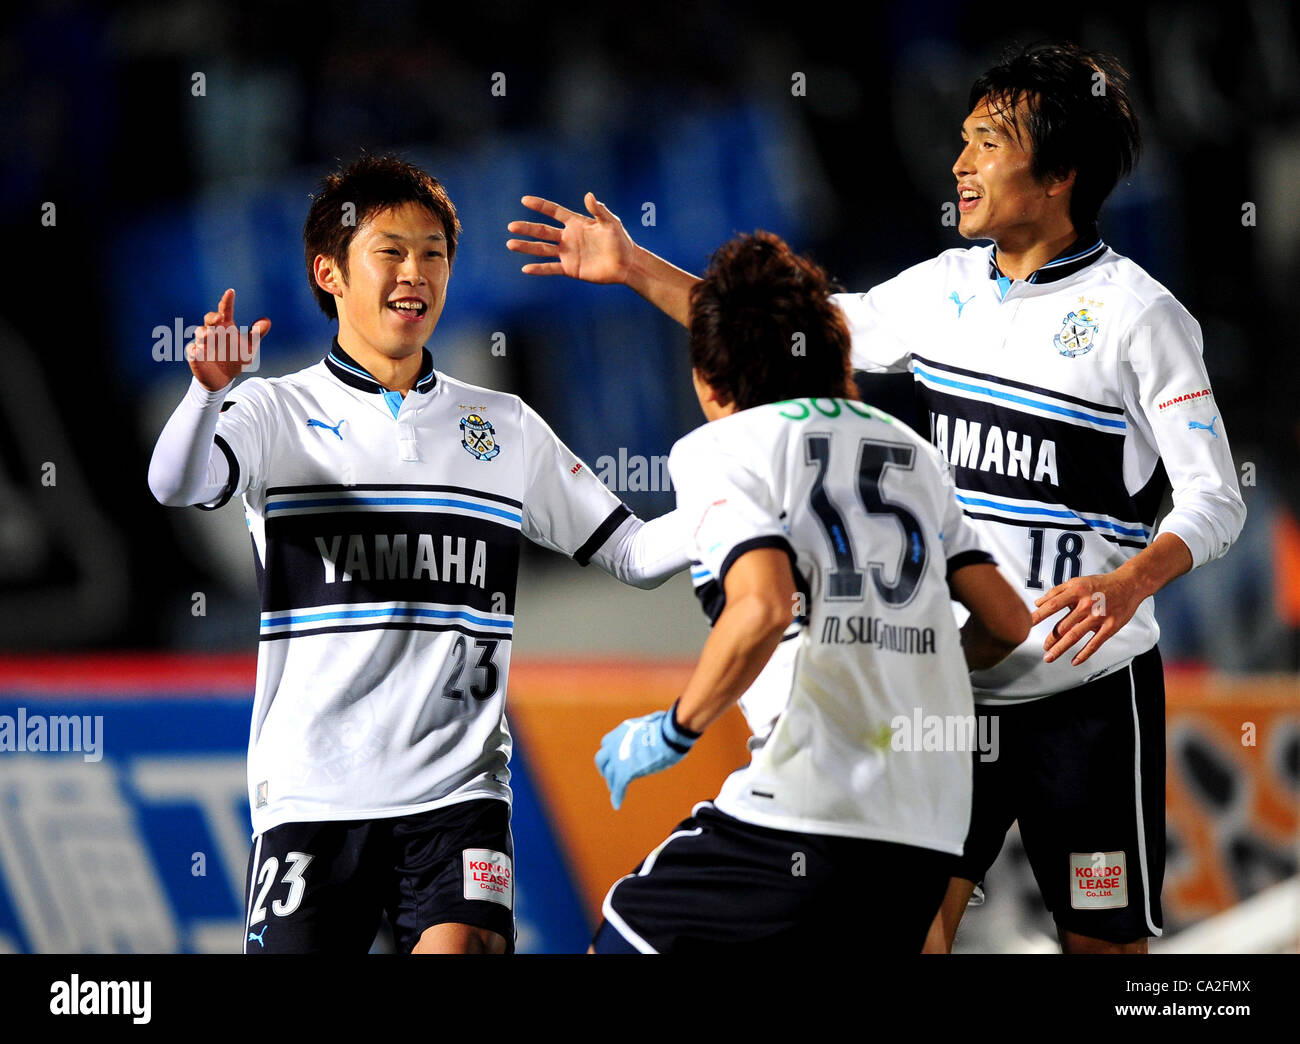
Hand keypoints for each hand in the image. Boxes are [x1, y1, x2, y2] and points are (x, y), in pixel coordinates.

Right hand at [186, 288, 270, 391]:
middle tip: (219, 318)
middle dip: (213, 317)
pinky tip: (198, 351)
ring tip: (209, 334)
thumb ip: (257, 334)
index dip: (227, 301)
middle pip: (209, 319)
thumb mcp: (249, 347)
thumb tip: (267, 320)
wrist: (223, 379)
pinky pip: (192, 351)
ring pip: (200, 334)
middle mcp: (213, 332)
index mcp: (225, 326)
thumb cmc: (235, 358)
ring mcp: (203, 343)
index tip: (231, 291)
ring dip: (204, 333)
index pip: (225, 310)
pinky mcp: (195, 356)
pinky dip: (195, 350)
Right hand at [507, 193, 636, 284]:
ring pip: (542, 249)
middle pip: (543, 231)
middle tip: (511, 226)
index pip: (554, 212)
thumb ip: (599, 211)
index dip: (540, 205)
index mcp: (576, 223)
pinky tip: (525, 269)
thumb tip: (589, 195)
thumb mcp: (611, 223)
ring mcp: (568, 253)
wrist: (626, 264)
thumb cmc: (620, 240)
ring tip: (510, 244)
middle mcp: (568, 237)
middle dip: (527, 228)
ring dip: (527, 247)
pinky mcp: (570, 268)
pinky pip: (551, 268)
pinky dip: (539, 269)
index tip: (524, 200)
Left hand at [595, 707, 696, 809]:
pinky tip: (617, 804)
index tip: (617, 759)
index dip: (612, 753)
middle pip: (601, 759)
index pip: (608, 743)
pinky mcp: (625, 772)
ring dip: (612, 783)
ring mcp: (618, 759)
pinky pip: (618, 786)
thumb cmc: (667, 727)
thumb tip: (660, 719)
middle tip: (611, 775)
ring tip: (616, 791)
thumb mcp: (655, 721)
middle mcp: (615, 744)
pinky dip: (617, 796)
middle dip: (605, 768)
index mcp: (622, 731)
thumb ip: (651, 724)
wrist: (667, 735)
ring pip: (609, 775)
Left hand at [1030, 568, 1147, 665]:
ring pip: (1074, 636)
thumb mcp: (1077, 582)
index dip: (1038, 616)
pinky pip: (1094, 644)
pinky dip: (1084, 654)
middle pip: (1062, 625)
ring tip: (1049, 656)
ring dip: (1060, 648)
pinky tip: (1074, 661)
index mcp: (1076, 591)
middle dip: (1050, 639)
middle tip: (1043, 647)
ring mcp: (1098, 616)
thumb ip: (1056, 592)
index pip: (1052, 606)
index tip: (1026, 624)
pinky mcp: (1110, 627)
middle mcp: (1086, 604)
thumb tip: (1038, 603)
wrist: (1129, 584)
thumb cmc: (1100, 584)